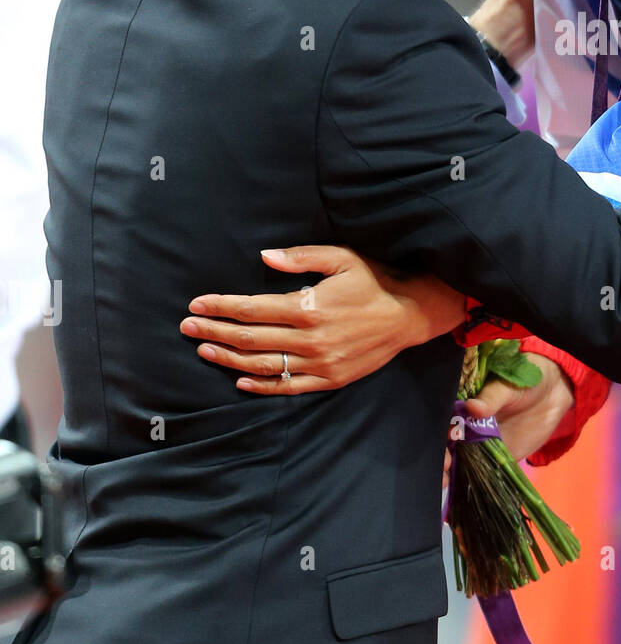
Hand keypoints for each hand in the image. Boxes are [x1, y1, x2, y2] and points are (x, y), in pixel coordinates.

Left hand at [181, 245, 467, 393]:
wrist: (410, 314)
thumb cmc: (375, 279)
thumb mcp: (341, 258)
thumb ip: (300, 258)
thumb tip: (263, 257)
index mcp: (308, 306)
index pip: (252, 309)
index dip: (221, 307)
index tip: (196, 305)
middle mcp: (310, 338)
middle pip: (250, 338)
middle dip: (214, 332)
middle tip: (187, 328)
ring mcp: (319, 362)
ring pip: (263, 365)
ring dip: (229, 358)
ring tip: (204, 350)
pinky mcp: (330, 379)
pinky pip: (288, 386)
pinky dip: (261, 385)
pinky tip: (240, 378)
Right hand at [443, 354, 574, 487]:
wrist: (552, 397)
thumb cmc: (526, 382)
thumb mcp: (509, 386)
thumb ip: (492, 397)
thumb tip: (473, 407)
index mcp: (464, 405)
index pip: (444, 421)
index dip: (439, 433)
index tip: (442, 445)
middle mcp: (466, 426)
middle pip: (447, 444)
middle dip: (441, 458)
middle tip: (444, 469)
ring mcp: (479, 444)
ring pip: (459, 460)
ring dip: (450, 473)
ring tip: (447, 483)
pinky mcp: (494, 459)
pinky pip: (479, 472)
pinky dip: (470, 483)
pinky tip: (461, 495)